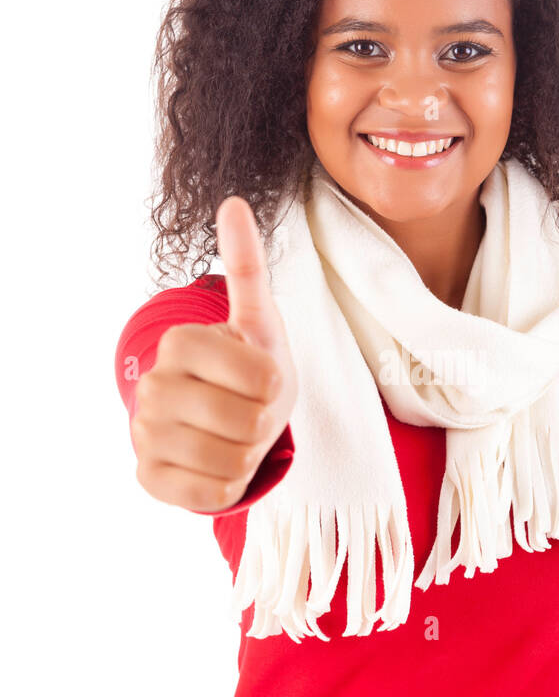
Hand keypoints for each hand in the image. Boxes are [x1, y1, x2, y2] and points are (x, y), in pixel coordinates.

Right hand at [132, 196, 297, 511]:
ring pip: (232, 460)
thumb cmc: (250, 372)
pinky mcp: (149, 477)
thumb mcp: (259, 322)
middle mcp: (152, 386)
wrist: (224, 425)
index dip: (276, 383)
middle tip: (251, 414)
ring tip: (236, 438)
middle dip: (266, 423)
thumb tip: (234, 202)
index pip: (261, 375)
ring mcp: (144, 432)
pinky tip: (218, 465)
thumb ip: (247, 268)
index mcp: (180, 344)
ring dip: (250, 454)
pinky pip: (212, 494)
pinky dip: (229, 485)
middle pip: (250, 420)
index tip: (264, 378)